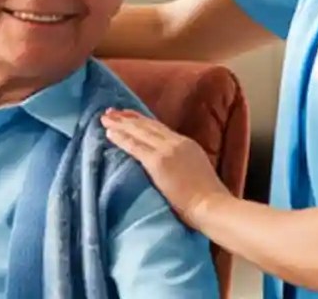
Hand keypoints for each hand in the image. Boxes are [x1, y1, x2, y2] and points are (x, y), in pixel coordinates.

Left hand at [100, 108, 230, 227]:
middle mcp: (177, 142)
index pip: (160, 127)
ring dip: (120, 124)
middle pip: (147, 125)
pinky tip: (109, 133)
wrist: (212, 206)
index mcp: (187, 144)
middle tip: (110, 111)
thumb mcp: (196, 170)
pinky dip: (121, 138)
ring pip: (139, 132)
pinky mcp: (158, 162)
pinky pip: (135, 146)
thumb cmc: (208, 199)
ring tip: (105, 118)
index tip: (127, 114)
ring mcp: (167, 150)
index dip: (142, 120)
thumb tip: (170, 165)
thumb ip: (183, 162)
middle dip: (128, 117)